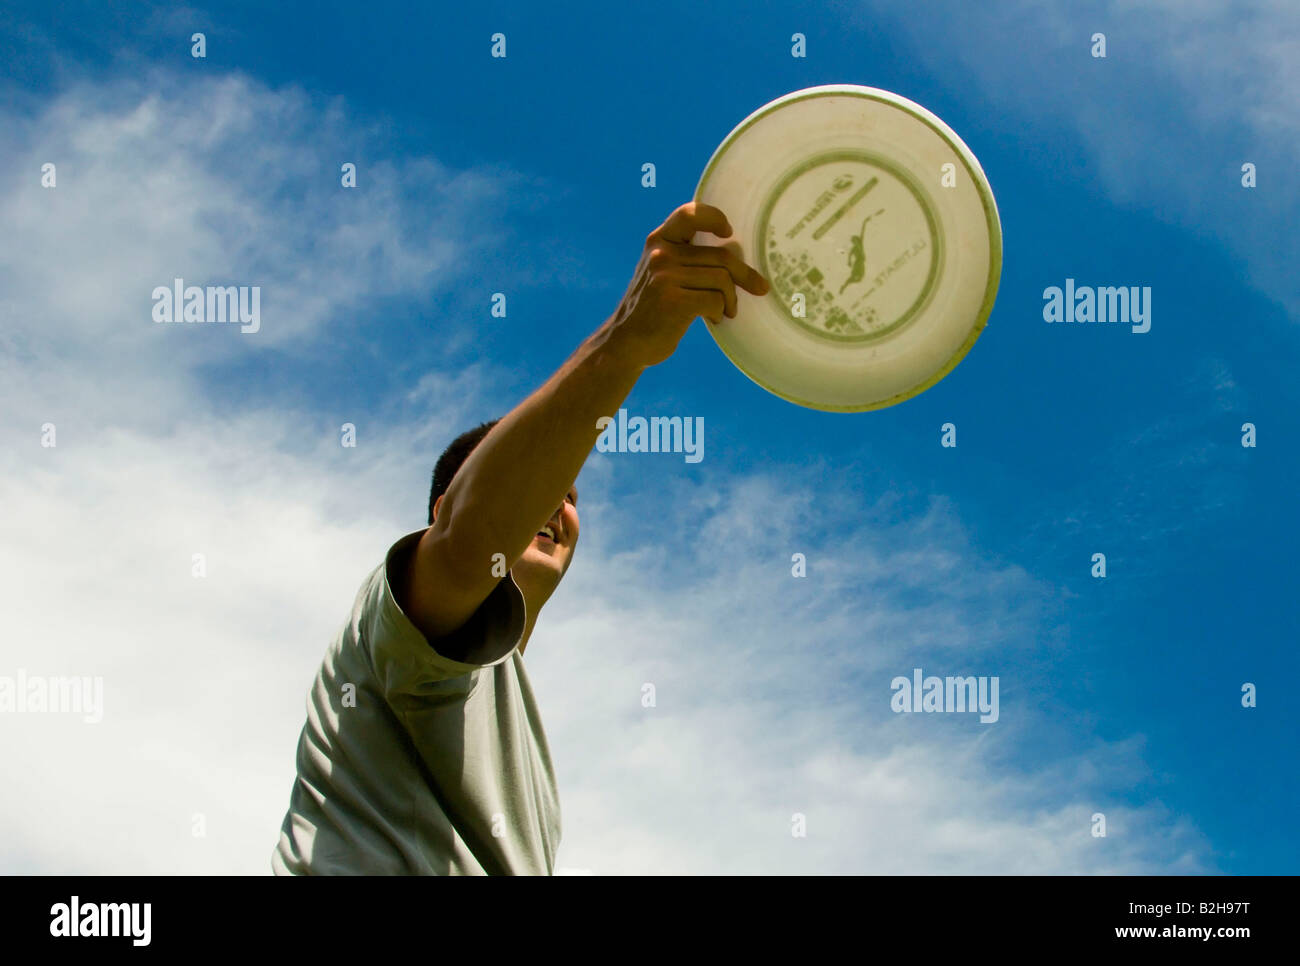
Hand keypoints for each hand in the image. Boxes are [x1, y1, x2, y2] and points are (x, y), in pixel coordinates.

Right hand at [604, 202, 769, 369]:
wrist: (625, 342)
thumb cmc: (652, 308)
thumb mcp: (659, 272)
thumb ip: (684, 258)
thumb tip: (736, 254)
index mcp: (658, 241)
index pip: (690, 214)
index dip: (715, 218)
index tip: (728, 234)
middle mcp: (660, 254)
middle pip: (721, 257)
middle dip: (744, 275)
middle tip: (758, 288)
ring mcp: (665, 276)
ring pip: (722, 280)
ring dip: (731, 299)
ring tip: (725, 311)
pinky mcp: (672, 301)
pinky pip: (715, 300)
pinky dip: (719, 311)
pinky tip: (712, 319)